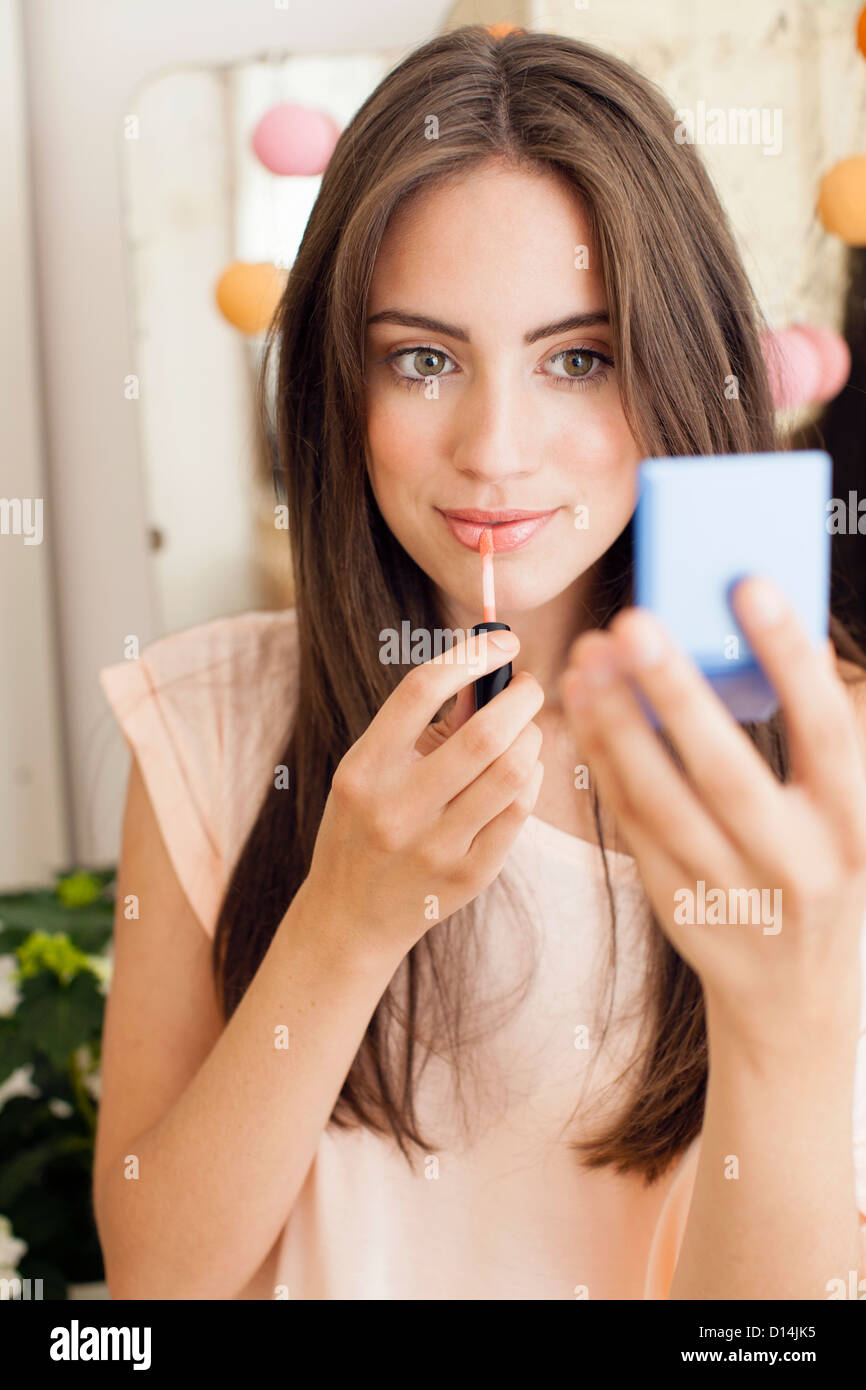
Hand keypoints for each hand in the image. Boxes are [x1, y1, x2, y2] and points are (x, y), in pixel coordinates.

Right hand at [305, 628, 544, 963]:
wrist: (349, 916)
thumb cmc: (364, 823)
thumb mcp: (374, 768)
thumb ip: (427, 722)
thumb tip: (488, 666)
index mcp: (364, 768)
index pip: (419, 689)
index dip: (471, 655)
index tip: (504, 640)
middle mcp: (395, 807)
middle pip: (483, 734)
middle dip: (522, 696)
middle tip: (529, 685)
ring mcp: (433, 846)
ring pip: (511, 772)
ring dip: (531, 737)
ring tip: (525, 730)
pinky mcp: (468, 875)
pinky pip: (519, 811)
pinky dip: (531, 777)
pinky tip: (523, 768)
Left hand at [559, 576, 865, 1052]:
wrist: (794, 995)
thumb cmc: (818, 870)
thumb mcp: (840, 812)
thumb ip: (812, 743)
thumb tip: (755, 639)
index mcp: (850, 823)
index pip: (823, 731)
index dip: (788, 657)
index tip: (748, 587)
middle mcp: (794, 861)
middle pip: (724, 771)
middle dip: (674, 693)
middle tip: (631, 621)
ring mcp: (728, 891)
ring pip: (659, 802)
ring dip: (616, 726)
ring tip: (588, 660)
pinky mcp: (674, 902)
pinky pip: (630, 825)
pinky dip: (604, 764)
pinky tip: (585, 710)